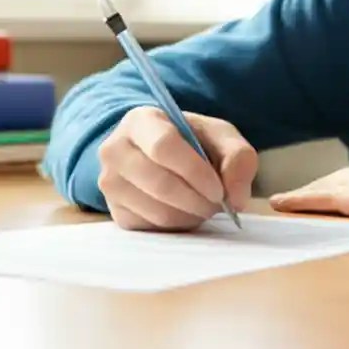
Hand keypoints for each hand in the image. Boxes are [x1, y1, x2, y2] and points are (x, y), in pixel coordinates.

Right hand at [97, 107, 257, 230]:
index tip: (218, 188)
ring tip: (204, 204)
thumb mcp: (219, 136)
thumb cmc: (190, 142)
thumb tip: (236, 198)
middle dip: (198, 199)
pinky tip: (185, 211)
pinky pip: (152, 228)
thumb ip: (238, 157)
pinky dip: (178, 225)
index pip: (163, 147)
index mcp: (140, 121)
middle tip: (218, 202)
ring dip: (191, 215)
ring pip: (157, 211)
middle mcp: (115, 150)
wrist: (155, 154)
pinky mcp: (115, 212)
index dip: (195, 172)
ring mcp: (110, 183)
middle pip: (160, 184)